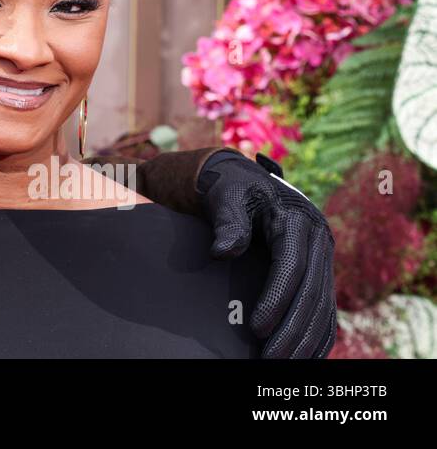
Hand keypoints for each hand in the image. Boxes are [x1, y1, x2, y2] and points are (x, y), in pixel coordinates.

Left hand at [198, 150, 336, 357]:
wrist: (244, 181)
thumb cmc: (230, 188)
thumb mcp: (225, 195)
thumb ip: (227, 221)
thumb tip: (223, 252)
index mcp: (297, 219)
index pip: (292, 265)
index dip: (277, 299)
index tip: (257, 328)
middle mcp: (318, 239)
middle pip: (312, 293)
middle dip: (293, 330)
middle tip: (271, 360)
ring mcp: (323, 257)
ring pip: (323, 307)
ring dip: (307, 341)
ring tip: (285, 367)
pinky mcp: (320, 272)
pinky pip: (325, 310)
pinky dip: (317, 336)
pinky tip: (304, 359)